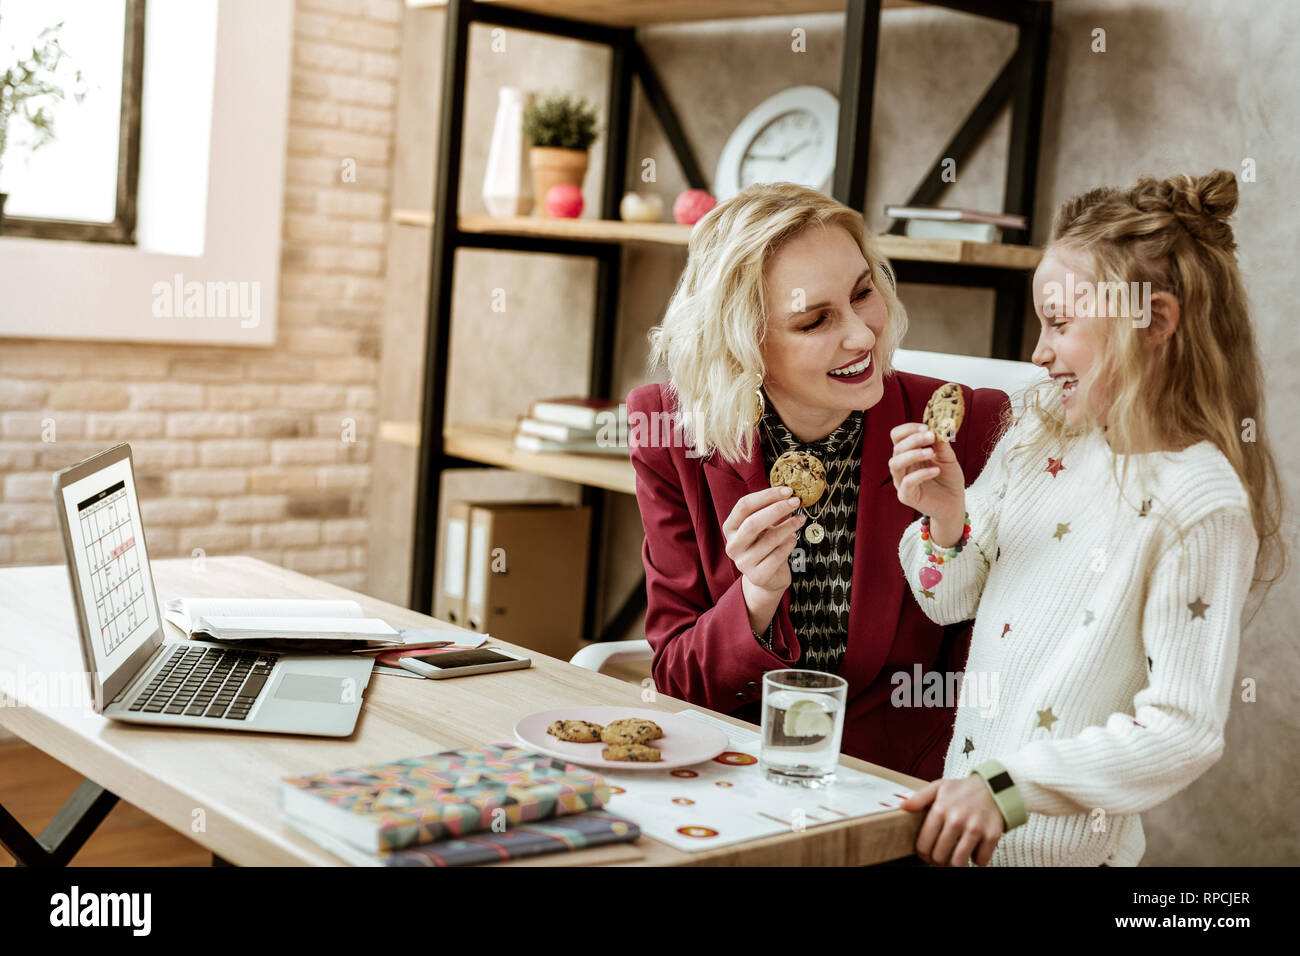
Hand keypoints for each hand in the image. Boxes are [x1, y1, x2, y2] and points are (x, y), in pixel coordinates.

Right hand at [722, 486, 804, 593]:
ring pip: (769, 539)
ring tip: (799, 520)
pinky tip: (793, 539)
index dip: (766, 496)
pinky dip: (789, 544)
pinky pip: (778, 555)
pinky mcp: (757, 576)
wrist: (768, 577)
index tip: (787, 491)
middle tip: (795, 502)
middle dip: (777, 509)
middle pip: (752, 522)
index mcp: (730, 528)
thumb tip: (788, 494)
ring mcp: (743, 562)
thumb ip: (771, 510)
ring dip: (789, 526)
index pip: (743, 506)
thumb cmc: (766, 545)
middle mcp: (733, 545)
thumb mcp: (764, 526)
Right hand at [888, 423, 965, 541]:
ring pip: (895, 464)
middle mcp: (902, 466)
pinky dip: (921, 474)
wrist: (954, 503)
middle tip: (931, 436)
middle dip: (914, 439)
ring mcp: (901, 481)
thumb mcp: (948, 458)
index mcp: (909, 453)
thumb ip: (941, 445)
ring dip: (913, 454)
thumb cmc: (949, 480)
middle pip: (897, 448)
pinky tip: (936, 470)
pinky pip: (906, 483)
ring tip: (931, 453)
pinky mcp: (906, 496)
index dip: (909, 429)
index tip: (926, 428)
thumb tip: (937, 428)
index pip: (898, 436)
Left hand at [901, 777, 1003, 866]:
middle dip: (938, 860)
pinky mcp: (992, 836)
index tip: (926, 853)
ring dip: (955, 863)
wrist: (994, 787)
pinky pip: (980, 860)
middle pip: (940, 856)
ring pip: (959, 862)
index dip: (923, 853)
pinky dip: (977, 859)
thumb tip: (903, 806)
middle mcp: (957, 819)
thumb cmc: (963, 790)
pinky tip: (973, 849)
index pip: (924, 844)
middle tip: (940, 856)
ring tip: (954, 857)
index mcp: (941, 809)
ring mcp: (975, 828)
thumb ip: (919, 798)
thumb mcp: (939, 787)